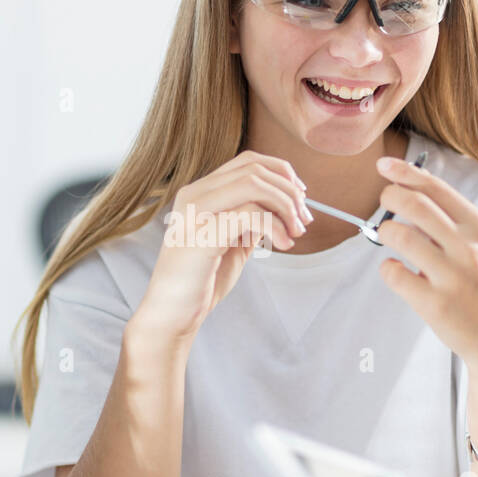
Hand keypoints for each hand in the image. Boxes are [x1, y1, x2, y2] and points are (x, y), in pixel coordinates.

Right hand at [137, 150, 311, 339]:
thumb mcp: (233, 243)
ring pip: (253, 184)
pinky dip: (275, 226)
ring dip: (285, 206)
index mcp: (200, 192)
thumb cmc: (201, 281)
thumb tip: (285, 206)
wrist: (172, 315)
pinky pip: (249, 214)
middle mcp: (194, 195)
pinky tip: (284, 245)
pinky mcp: (201, 234)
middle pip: (254, 169)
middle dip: (289, 190)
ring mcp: (195, 212)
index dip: (281, 172)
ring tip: (296, 232)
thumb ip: (252, 222)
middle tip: (305, 220)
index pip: (248, 161)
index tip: (301, 196)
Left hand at [373, 155, 477, 369]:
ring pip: (400, 236)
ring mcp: (452, 276)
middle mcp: (468, 248)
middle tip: (383, 203)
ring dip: (384, 232)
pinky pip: (394, 274)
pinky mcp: (435, 303)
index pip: (436, 188)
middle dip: (389, 197)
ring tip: (387, 239)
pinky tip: (393, 271)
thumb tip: (406, 198)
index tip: (383, 164)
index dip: (405, 172)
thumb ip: (449, 224)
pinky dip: (386, 269)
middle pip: (414, 205)